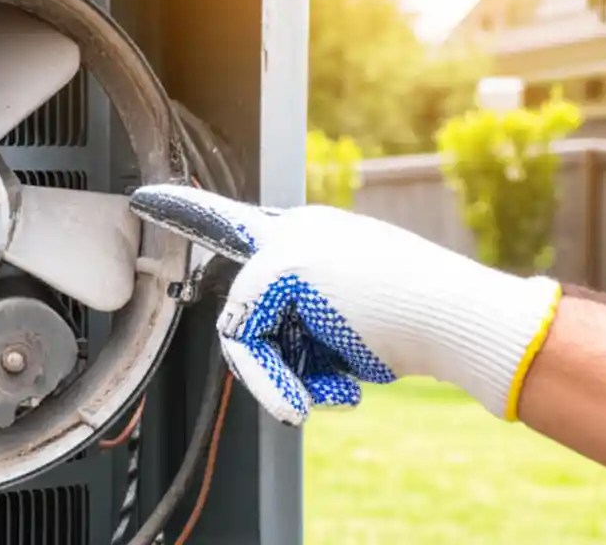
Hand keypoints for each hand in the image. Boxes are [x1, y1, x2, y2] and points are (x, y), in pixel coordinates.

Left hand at [130, 184, 561, 426]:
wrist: (460, 316)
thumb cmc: (423, 324)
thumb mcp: (355, 322)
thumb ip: (307, 324)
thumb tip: (273, 366)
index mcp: (315, 235)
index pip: (243, 222)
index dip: (192, 212)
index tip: (146, 199)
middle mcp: (294, 230)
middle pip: (245, 305)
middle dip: (270, 368)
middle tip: (298, 405)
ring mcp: (285, 245)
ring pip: (245, 329)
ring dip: (282, 378)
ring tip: (327, 394)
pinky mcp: (279, 269)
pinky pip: (246, 339)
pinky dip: (273, 379)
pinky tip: (321, 393)